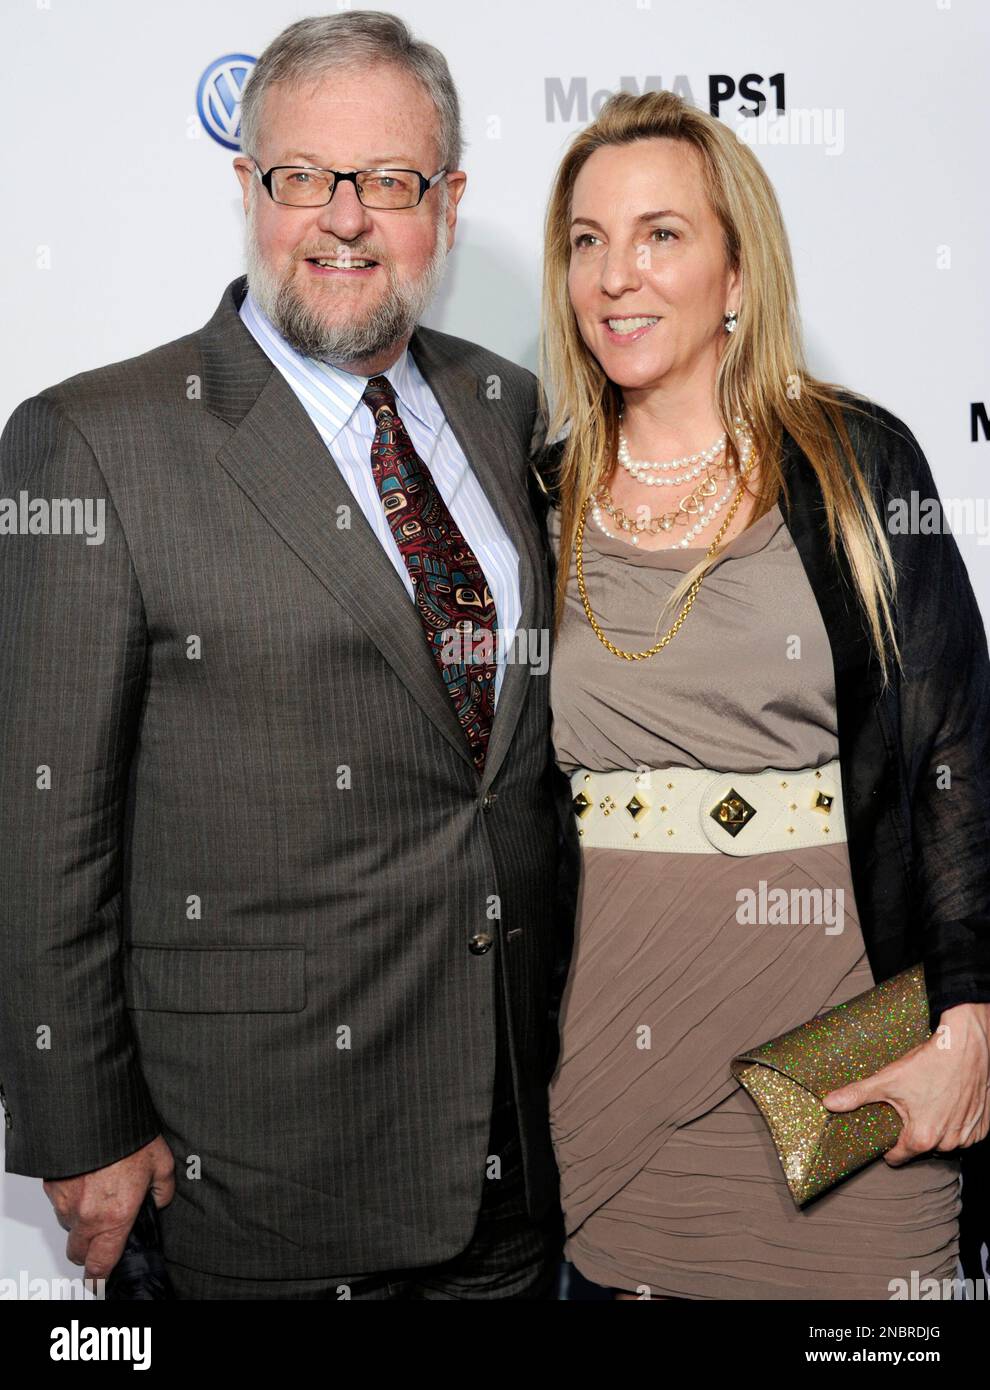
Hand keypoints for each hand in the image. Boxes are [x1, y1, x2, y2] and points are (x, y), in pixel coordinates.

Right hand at [43, 1134, 174, 1285]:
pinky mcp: (52, 1186)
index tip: (103, 1275)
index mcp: (115, 1217)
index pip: (101, 1264)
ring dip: (82, 1218)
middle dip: (90, 1248)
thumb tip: (158, 1202)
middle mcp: (86, 1215)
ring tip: (100, 1192)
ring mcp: (66, 1201)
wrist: (97, 1112)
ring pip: (69, 1225)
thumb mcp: (161, 1164)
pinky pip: (60, 1202)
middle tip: (105, 1231)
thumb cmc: (128, 1136)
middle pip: (79, 1253)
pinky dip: (72, 1196)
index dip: (101, 1275)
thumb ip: (162, 1191)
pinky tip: (88, 1178)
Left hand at [823, 1002, 989, 1164]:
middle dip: (913, 1131)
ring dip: (936, 1127)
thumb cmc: (929, 1063)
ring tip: (928, 1101)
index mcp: (922, 1138)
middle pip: (921, 1147)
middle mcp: (948, 1143)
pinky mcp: (982, 1126)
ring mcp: (967, 1135)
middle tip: (908, 1107)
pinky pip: (964, 1132)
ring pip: (944, 1140)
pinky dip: (956, 1122)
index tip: (884, 1133)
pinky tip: (948, 1102)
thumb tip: (829, 1103)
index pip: (898, 1157)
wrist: (965, 1046)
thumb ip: (857, 1094)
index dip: (887, 1146)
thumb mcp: (888, 1079)